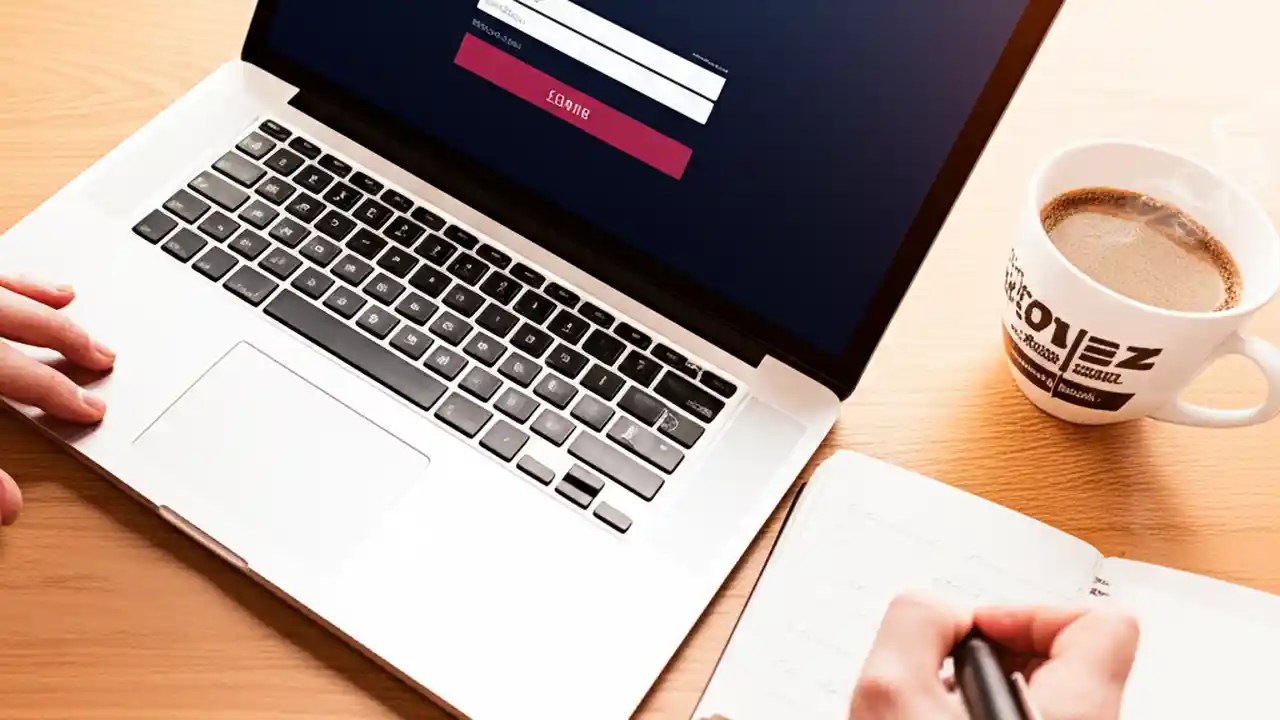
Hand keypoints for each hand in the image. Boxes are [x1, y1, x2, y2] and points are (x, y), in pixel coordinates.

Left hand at [0, 276, 114, 525]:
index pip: (27, 379)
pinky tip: (35, 284)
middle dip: (70, 344)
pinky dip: (17, 280)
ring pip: (8, 293)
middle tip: (105, 360)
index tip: (94, 412)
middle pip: (29, 327)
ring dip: (41, 303)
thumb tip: (12, 509)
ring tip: (72, 305)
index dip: (62, 398)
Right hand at [849, 594, 1138, 719]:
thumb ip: (917, 620)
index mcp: (1078, 710)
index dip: (1030, 609)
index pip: (1105, 619)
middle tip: (946, 673)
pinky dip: (976, 713)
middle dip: (992, 648)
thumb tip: (937, 611)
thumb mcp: (889, 694)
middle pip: (1061, 651)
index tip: (980, 627)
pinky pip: (1015, 716)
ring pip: (1035, 690)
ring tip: (933, 710)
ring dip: (978, 686)